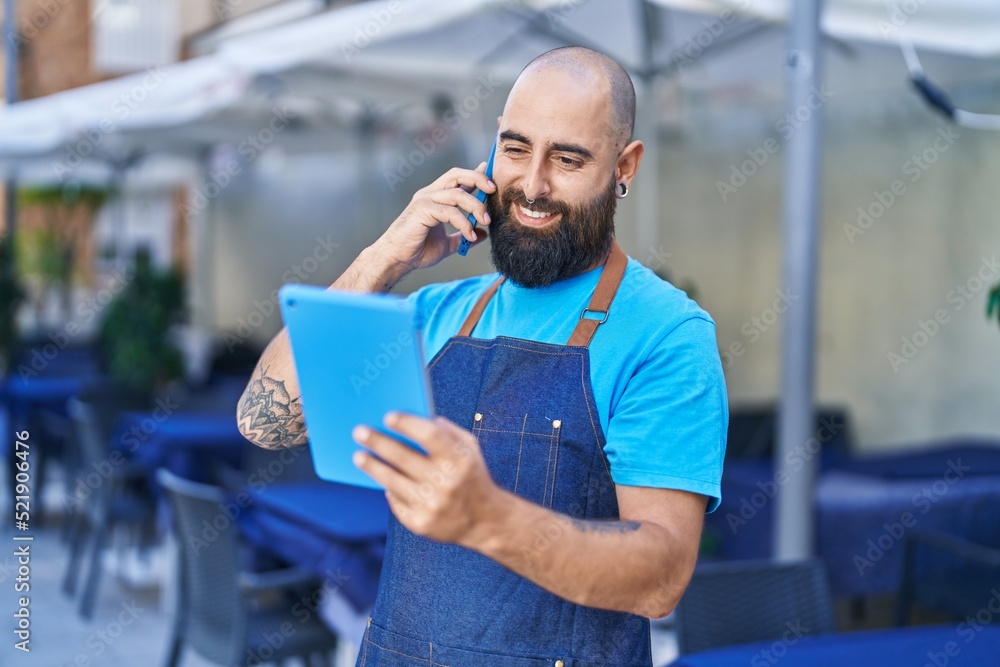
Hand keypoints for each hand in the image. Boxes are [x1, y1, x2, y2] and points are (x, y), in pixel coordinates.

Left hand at [352, 412, 505, 547]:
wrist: (486, 521)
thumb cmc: (473, 476)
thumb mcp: (470, 449)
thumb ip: (447, 431)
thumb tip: (416, 418)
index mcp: (460, 459)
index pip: (429, 436)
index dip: (407, 424)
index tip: (388, 416)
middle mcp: (446, 482)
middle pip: (403, 457)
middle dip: (378, 442)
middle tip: (359, 432)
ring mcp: (432, 505)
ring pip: (392, 481)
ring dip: (373, 466)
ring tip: (359, 456)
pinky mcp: (421, 524)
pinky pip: (396, 502)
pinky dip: (389, 490)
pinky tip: (384, 482)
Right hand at [372, 163, 495, 272]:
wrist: (397, 260)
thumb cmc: (417, 250)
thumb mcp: (447, 244)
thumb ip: (463, 236)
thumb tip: (482, 235)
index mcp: (436, 198)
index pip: (458, 179)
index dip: (475, 174)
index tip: (490, 175)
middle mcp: (430, 194)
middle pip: (457, 175)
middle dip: (478, 179)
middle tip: (493, 190)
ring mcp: (425, 200)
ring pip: (457, 193)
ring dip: (476, 206)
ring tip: (486, 221)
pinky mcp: (422, 210)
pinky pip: (450, 212)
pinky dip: (464, 223)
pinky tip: (470, 236)